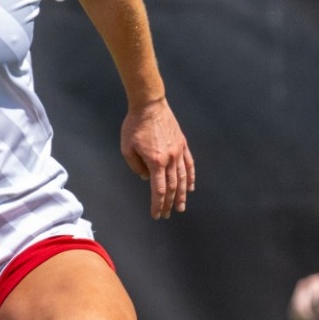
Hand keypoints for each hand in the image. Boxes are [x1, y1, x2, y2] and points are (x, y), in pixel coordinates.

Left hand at [120, 99, 194, 218]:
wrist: (149, 105)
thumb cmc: (134, 125)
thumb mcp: (127, 148)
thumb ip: (136, 166)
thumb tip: (147, 178)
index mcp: (155, 161)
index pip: (158, 189)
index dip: (158, 204)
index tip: (157, 214)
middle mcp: (170, 158)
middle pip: (172, 187)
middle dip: (169, 203)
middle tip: (167, 214)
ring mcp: (178, 151)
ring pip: (183, 178)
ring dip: (182, 195)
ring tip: (181, 206)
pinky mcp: (182, 143)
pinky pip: (189, 164)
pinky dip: (191, 177)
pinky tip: (190, 187)